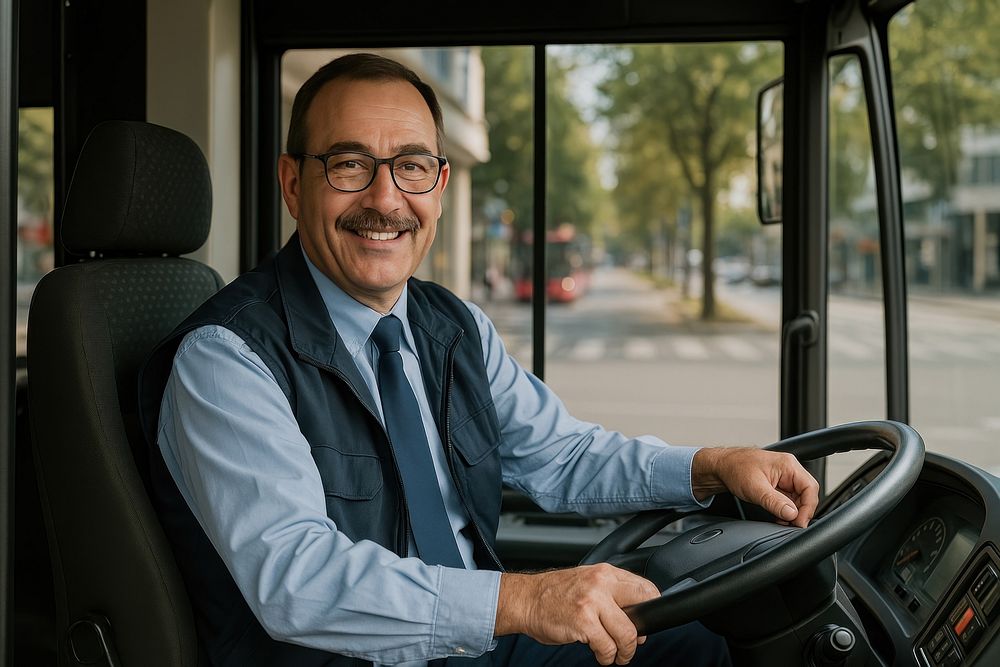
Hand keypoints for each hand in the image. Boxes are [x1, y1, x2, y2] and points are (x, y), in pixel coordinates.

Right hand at [495, 564, 658, 664]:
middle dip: (640, 632)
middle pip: (642, 608)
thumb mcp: (588, 581)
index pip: (645, 587)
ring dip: (625, 651)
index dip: (650, 608)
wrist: (526, 599)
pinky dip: (607, 657)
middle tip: (633, 642)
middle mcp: (601, 583)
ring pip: (627, 634)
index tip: (644, 622)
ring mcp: (592, 602)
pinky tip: (600, 654)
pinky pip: (607, 647)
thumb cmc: (555, 594)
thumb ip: (612, 592)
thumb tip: (637, 616)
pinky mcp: (583, 622)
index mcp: (606, 572)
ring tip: (616, 654)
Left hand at [691, 447, 819, 527]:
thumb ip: (775, 502)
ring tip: (783, 521)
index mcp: (788, 465)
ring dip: (793, 512)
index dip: (808, 508)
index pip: (810, 488)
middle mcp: (789, 470)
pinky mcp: (778, 485)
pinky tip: (779, 516)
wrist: (721, 467)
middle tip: (792, 525)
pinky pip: (789, 500)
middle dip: (801, 511)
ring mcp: (784, 478)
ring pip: (798, 498)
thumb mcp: (755, 489)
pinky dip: (785, 510)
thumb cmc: (735, 469)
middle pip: (807, 494)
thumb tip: (792, 514)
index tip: (799, 522)